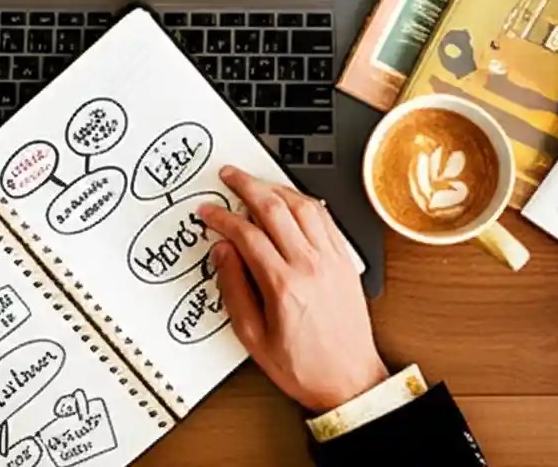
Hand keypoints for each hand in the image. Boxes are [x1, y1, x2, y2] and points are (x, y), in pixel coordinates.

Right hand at [198, 166, 388, 413]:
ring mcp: (332, 260)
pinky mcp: (346, 261)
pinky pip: (326, 218)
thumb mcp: (252, 336)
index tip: (208, 212)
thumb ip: (233, 289)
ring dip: (276, 187)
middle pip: (274, 208)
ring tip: (257, 181)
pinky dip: (305, 200)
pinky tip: (292, 198)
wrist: (350, 381)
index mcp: (283, 285)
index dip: (221, 217)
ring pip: (303, 205)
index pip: (246, 234)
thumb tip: (222, 252)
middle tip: (229, 175)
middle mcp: (310, 265)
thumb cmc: (304, 366)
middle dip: (246, 185)